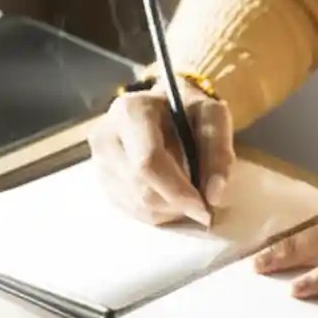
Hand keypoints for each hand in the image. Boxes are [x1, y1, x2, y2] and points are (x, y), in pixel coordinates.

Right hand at [88, 78, 233, 225]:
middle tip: (201, 204)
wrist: (160, 105)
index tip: (204, 207)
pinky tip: (171, 197)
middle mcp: (105, 137)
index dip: (178, 191)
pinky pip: (131, 210)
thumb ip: (218, 151)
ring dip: (169, 210)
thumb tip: (214, 196)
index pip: (148, 162)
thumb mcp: (211, 115)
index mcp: (130, 112)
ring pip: (137, 204)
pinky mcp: (102, 180)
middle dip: (177, 203)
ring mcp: (99, 161)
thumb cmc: (187, 108)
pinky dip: (158, 212)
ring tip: (187, 194)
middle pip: (142, 189)